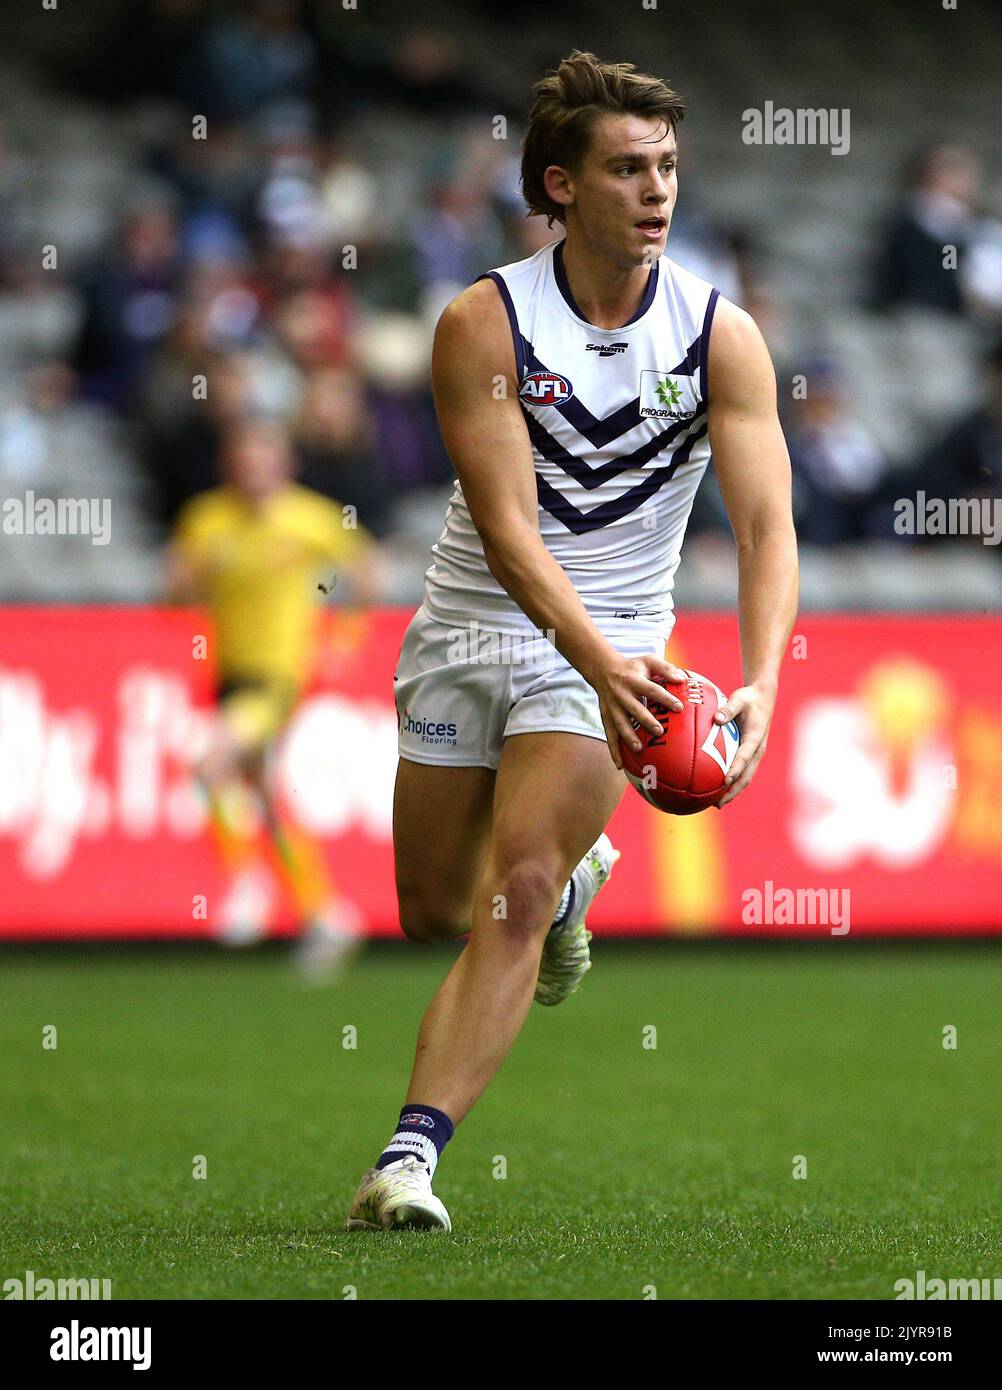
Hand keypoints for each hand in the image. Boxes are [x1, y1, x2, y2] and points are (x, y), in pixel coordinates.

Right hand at [591, 653, 688, 770]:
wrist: (602, 669)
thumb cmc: (632, 667)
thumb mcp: (648, 660)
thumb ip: (665, 668)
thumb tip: (682, 679)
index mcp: (633, 680)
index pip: (651, 689)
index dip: (665, 698)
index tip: (680, 707)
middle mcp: (621, 694)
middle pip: (634, 709)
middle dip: (646, 721)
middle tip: (659, 732)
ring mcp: (611, 707)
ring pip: (620, 724)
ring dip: (628, 737)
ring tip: (639, 749)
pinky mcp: (605, 717)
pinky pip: (609, 735)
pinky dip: (613, 750)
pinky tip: (620, 765)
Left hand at [713, 680, 775, 806]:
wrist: (763, 697)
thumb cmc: (748, 698)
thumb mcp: (739, 699)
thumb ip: (728, 709)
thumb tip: (717, 719)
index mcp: (754, 738)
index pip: (744, 757)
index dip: (735, 770)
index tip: (726, 781)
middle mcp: (757, 750)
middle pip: (746, 776)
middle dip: (733, 791)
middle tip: (718, 803)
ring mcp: (755, 754)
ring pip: (745, 777)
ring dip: (733, 791)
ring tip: (717, 804)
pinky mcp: (751, 754)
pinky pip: (742, 771)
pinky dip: (733, 782)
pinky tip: (718, 789)